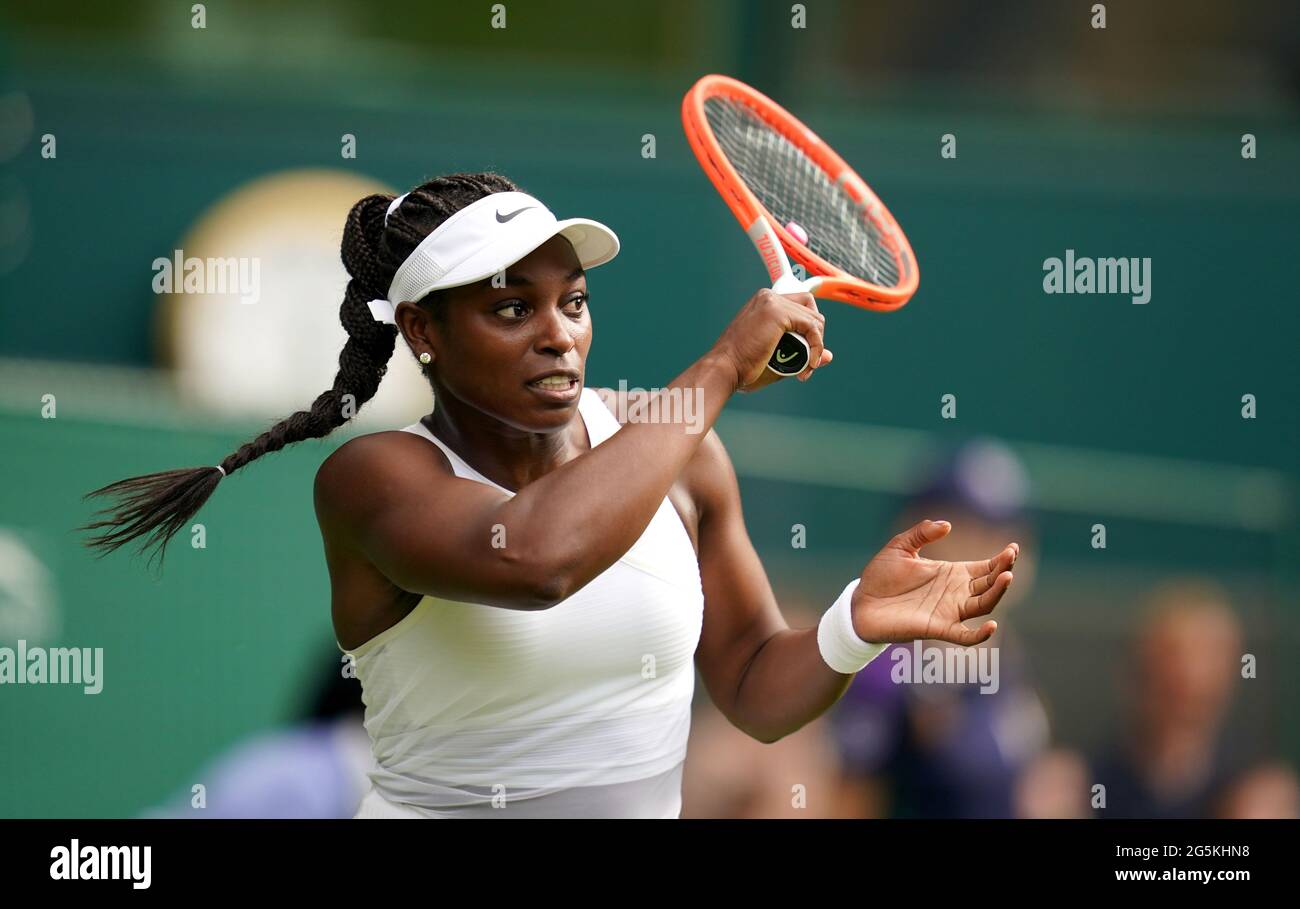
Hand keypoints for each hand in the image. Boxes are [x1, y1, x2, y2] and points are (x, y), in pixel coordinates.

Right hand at [710, 288, 831, 392]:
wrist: (724, 370)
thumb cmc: (743, 368)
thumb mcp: (778, 358)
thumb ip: (803, 353)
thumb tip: (829, 356)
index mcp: (764, 303)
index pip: (800, 305)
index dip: (809, 327)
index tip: (808, 349)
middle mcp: (768, 297)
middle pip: (811, 308)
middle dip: (816, 336)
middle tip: (808, 360)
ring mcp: (772, 302)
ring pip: (815, 319)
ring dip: (816, 345)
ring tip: (806, 368)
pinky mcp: (777, 312)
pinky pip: (812, 328)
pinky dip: (816, 347)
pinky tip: (809, 364)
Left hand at [851, 519, 1017, 646]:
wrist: (860, 603)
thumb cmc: (880, 576)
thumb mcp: (900, 546)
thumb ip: (922, 532)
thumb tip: (947, 525)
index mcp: (951, 573)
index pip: (985, 567)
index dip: (1002, 559)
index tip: (1013, 548)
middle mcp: (955, 593)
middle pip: (990, 585)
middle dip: (1003, 571)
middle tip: (1010, 559)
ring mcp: (948, 612)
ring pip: (983, 605)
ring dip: (997, 593)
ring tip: (1007, 577)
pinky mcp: (937, 628)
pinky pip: (964, 636)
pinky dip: (979, 635)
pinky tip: (992, 626)